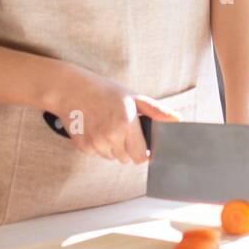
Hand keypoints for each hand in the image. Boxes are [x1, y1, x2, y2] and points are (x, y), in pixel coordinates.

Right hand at [47, 64, 181, 165]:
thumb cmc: (104, 91)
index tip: (140, 144)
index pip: (141, 157)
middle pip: (126, 159)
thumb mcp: (133, 97)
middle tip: (121, 128)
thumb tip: (177, 120)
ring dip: (112, 147)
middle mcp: (111, 135)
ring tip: (107, 126)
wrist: (72, 89)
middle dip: (127, 148)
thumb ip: (156, 111)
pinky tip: (95, 129)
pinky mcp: (83, 146)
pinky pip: (97, 154)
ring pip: (111, 157)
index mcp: (126, 123)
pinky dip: (98, 146)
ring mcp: (95, 142)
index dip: (143, 152)